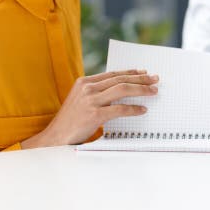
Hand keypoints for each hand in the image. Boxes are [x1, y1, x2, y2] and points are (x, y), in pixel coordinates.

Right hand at [22, 69, 158, 147]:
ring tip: (153, 92)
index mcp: (84, 82)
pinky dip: (133, 109)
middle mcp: (87, 88)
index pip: (113, 73)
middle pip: (120, 79)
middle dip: (140, 78)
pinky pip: (119, 109)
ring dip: (141, 89)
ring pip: (122, 90)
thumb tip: (122, 89)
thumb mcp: (81, 100)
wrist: (54, 137)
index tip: (144, 72)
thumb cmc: (71, 121)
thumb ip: (97, 92)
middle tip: (155, 79)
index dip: (130, 72)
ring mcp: (90, 100)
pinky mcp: (94, 114)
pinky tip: (142, 110)